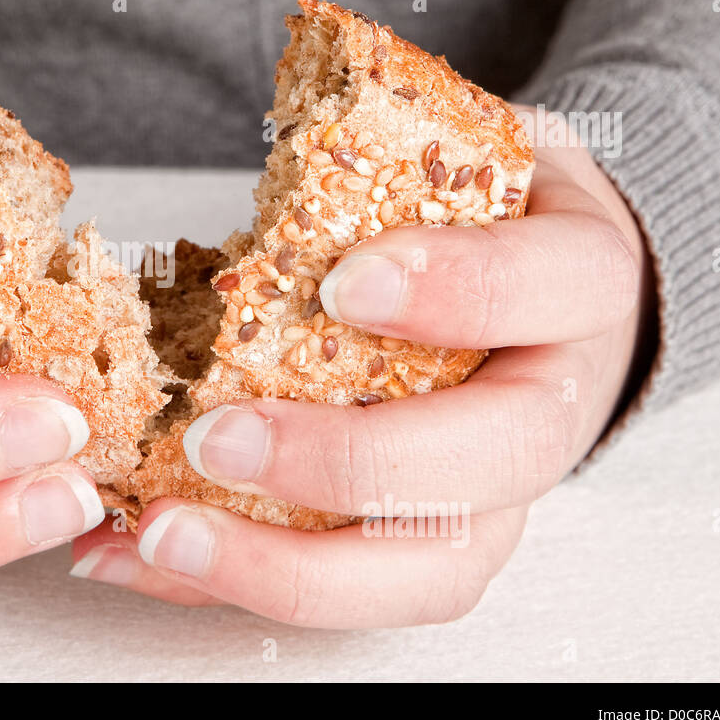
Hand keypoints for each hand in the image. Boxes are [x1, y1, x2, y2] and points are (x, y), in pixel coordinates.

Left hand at [71, 108, 652, 625]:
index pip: (549, 287)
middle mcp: (556, 405)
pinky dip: (237, 585)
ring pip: (435, 572)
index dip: (456, 291)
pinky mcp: (436, 546)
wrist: (535, 292)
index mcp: (578, 286)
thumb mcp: (469, 155)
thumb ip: (403, 153)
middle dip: (349, 463)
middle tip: (217, 440)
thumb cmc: (483, 219)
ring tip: (163, 534)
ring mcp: (504, 495)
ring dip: (287, 570)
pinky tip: (142, 556)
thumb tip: (281, 130)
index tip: (343, 285)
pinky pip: (351, 589)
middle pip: (496, 463)